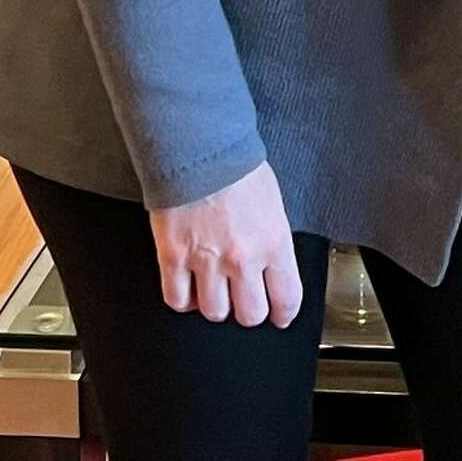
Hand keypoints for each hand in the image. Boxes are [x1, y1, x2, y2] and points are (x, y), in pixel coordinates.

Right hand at [150, 161, 302, 326]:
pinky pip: (178, 300)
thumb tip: (272, 263)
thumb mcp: (272, 201)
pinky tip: (190, 288)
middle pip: (250, 315)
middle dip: (250, 311)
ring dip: (216, 305)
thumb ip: (271, 237)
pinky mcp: (174, 258)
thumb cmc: (236, 165)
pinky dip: (184, 300)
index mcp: (273, 241)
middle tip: (246, 302)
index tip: (280, 315)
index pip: (287, 297)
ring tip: (217, 290)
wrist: (200, 146)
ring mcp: (206, 261)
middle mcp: (242, 258)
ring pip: (214, 313)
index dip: (284, 313)